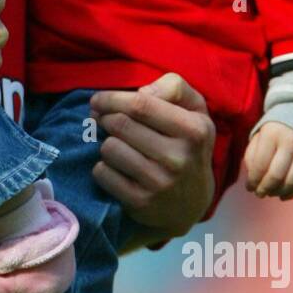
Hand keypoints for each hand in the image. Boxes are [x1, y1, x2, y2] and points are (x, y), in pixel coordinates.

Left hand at [89, 73, 215, 236]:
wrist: (191, 203)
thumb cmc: (187, 145)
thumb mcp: (195, 111)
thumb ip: (174, 88)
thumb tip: (141, 93)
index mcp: (194, 130)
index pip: (141, 105)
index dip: (112, 99)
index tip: (98, 100)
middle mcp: (178, 158)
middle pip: (120, 125)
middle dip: (105, 119)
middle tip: (104, 121)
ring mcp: (159, 183)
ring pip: (109, 148)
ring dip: (106, 143)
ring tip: (118, 147)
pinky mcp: (140, 202)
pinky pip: (102, 173)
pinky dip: (103, 167)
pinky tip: (117, 168)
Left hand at [243, 122, 292, 199]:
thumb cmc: (276, 130)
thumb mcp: (260, 136)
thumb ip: (252, 156)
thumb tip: (252, 180)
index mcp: (272, 134)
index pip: (260, 165)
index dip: (253, 180)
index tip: (249, 187)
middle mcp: (291, 142)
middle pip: (276, 175)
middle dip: (265, 188)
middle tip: (259, 194)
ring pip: (292, 181)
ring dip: (279, 192)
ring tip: (271, 193)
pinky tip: (283, 196)